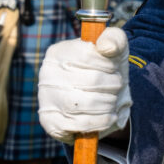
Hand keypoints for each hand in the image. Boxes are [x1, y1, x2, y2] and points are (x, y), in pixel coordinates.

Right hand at [38, 27, 131, 143]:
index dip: (108, 65)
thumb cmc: (105, 67)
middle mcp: (47, 75)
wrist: (98, 97)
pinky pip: (80, 124)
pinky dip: (101, 121)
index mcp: (58, 52)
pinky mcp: (51, 122)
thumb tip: (106, 47)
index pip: (87, 56)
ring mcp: (46, 99)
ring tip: (113, 100)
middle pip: (90, 81)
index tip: (114, 68)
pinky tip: (109, 115)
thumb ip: (114, 39)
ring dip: (108, 103)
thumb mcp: (114, 48)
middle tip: (117, 85)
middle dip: (112, 85)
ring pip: (83, 104)